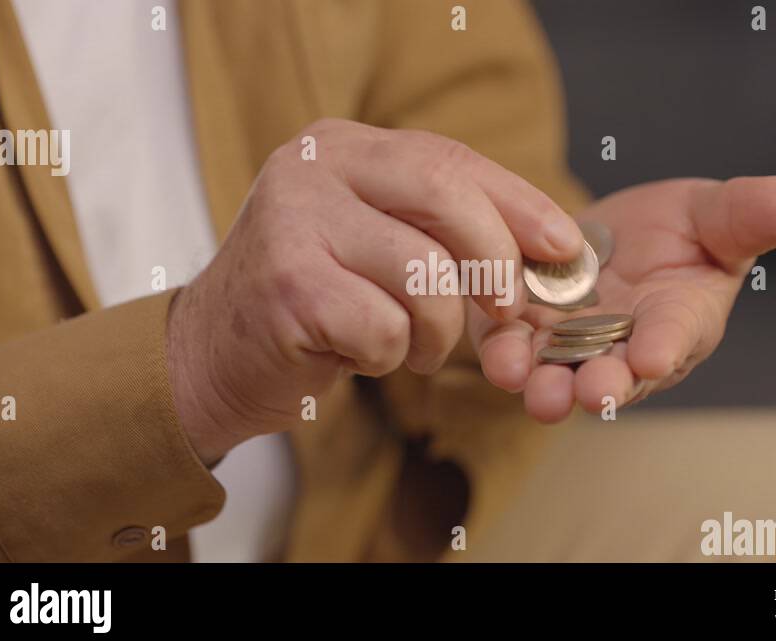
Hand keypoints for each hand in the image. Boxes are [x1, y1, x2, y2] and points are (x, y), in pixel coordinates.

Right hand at [166, 119, 582, 462]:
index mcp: (340, 147)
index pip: (450, 160)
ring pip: (425, 274)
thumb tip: (550, 251)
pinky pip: (386, 328)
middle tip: (505, 311)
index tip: (564, 246)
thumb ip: (441, 231)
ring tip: (411, 346)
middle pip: (446, 196)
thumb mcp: (374, 243)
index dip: (519, 204)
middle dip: (496, 261)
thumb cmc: (312, 301)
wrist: (211, 354)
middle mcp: (312, 168)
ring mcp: (293, 222)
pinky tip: (357, 354)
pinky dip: (388, 357)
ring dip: (437, 331)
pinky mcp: (287, 286)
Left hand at [470, 176, 775, 422]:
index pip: (675, 336)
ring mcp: (571, 344)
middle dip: (601, 383)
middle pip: (613, 371)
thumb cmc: (681, 231)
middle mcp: (624, 345)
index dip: (664, 346)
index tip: (654, 355)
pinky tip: (494, 355)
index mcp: (680, 320)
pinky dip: (501, 351)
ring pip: (557, 372)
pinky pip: (510, 345)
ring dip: (544, 383)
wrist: (614, 234)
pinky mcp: (524, 331)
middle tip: (590, 392)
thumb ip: (755, 214)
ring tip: (534, 390)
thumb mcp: (718, 214)